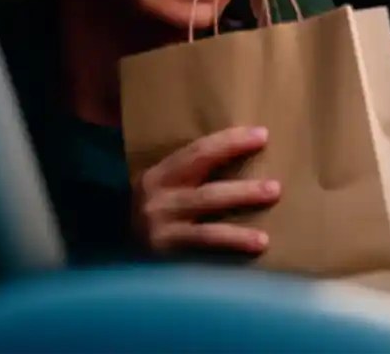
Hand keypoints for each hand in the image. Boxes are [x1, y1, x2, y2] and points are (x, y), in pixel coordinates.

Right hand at [134, 125, 280, 254]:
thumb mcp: (166, 186)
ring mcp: (160, 230)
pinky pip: (202, 250)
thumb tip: (248, 150)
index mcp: (160, 175)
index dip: (231, 142)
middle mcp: (157, 200)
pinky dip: (228, 249)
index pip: (199, 152)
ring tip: (263, 238)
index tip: (263, 135)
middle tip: (276, 189)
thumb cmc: (157, 211)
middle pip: (207, 193)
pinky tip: (253, 251)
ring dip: (238, 232)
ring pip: (206, 229)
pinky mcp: (164, 254)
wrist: (114, 250)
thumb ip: (194, 173)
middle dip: (243, 191)